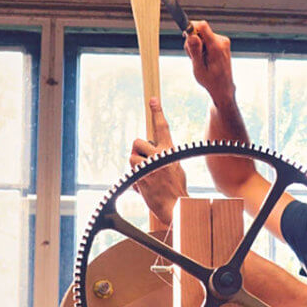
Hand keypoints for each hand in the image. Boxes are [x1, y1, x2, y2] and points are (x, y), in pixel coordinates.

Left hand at [130, 98, 186, 227]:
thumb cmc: (176, 188)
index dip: (157, 112)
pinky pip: (130, 173)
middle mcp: (161, 156)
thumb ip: (165, 156)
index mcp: (170, 151)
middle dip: (136, 152)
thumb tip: (152, 151)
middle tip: (143, 163)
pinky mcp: (142, 177)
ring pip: (131, 157)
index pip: (162, 127)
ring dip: (134, 167)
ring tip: (145, 177)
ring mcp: (151, 167)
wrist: (176, 206)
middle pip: (137, 142)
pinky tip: (144, 188)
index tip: (152, 99)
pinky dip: (134, 180)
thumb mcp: (175, 166)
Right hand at [184, 20, 234, 104]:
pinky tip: (204, 58)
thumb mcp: (199, 68)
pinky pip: (207, 38)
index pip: (202, 26)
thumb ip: (195, 51)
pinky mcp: (221, 42)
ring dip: (197, 45)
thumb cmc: (210, 80)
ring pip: (202, 35)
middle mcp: (221, 41)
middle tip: (193, 57)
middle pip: (200, 30)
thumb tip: (191, 35)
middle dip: (192, 41)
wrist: (223, 87)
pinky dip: (202, 46)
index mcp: (216, 47)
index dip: (191, 28)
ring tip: (200, 59)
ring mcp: (223, 41)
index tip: (185, 37)